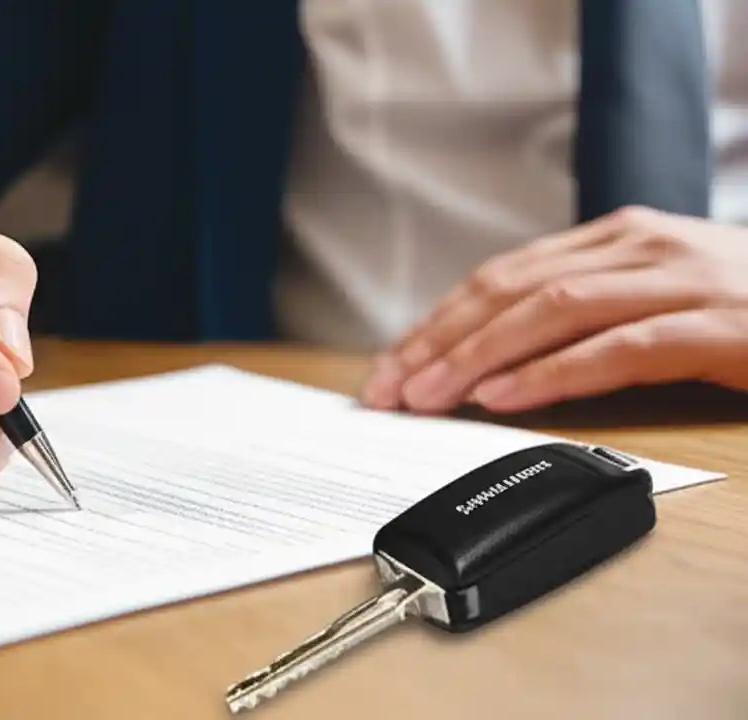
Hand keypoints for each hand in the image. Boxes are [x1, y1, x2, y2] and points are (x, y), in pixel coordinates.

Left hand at [361, 206, 747, 413]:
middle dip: (437, 341)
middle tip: (386, 388)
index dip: (437, 322)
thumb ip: (584, 314)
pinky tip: (501, 398)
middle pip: (509, 291)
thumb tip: (494, 359)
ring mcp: (679, 282)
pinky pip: (617, 348)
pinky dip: (551, 374)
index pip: (501, 277)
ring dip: (476, 358)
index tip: (389, 365)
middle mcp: (639, 249)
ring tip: (425, 396)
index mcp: (617, 240)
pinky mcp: (715, 325)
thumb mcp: (654, 299)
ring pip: (550, 312)